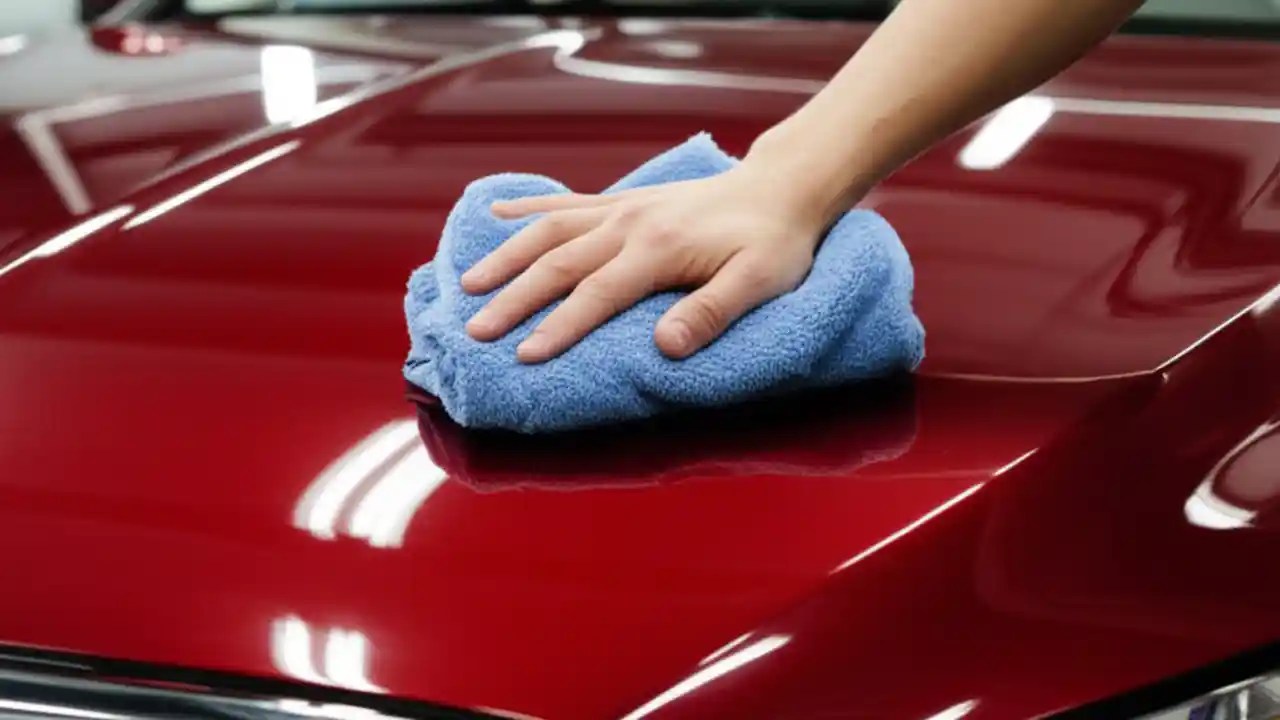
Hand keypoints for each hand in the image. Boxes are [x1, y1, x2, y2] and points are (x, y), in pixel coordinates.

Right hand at [461, 157, 832, 362]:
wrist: (781, 187)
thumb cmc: (775, 242)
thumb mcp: (761, 281)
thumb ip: (712, 312)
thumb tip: (665, 347)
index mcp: (659, 247)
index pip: (597, 292)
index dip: (560, 326)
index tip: (524, 355)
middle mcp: (630, 223)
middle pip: (559, 261)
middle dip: (514, 298)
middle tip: (476, 330)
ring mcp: (623, 208)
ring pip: (550, 229)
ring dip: (507, 255)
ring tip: (469, 284)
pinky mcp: (624, 202)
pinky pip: (567, 202)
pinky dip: (528, 208)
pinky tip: (496, 212)